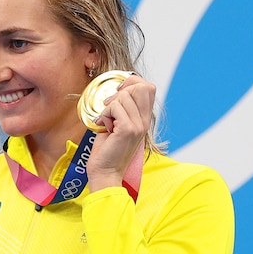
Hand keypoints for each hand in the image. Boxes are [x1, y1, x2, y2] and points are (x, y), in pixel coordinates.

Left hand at [87, 73, 154, 190]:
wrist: (105, 171)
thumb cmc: (107, 150)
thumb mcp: (117, 124)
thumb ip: (121, 108)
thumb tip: (117, 91)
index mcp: (144, 118)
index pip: (148, 87)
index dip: (132, 82)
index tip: (117, 93)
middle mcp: (145, 121)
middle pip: (141, 86)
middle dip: (121, 91)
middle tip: (109, 106)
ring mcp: (138, 125)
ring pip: (124, 96)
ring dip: (109, 105)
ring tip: (106, 120)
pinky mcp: (128, 129)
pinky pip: (114, 107)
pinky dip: (104, 113)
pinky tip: (104, 125)